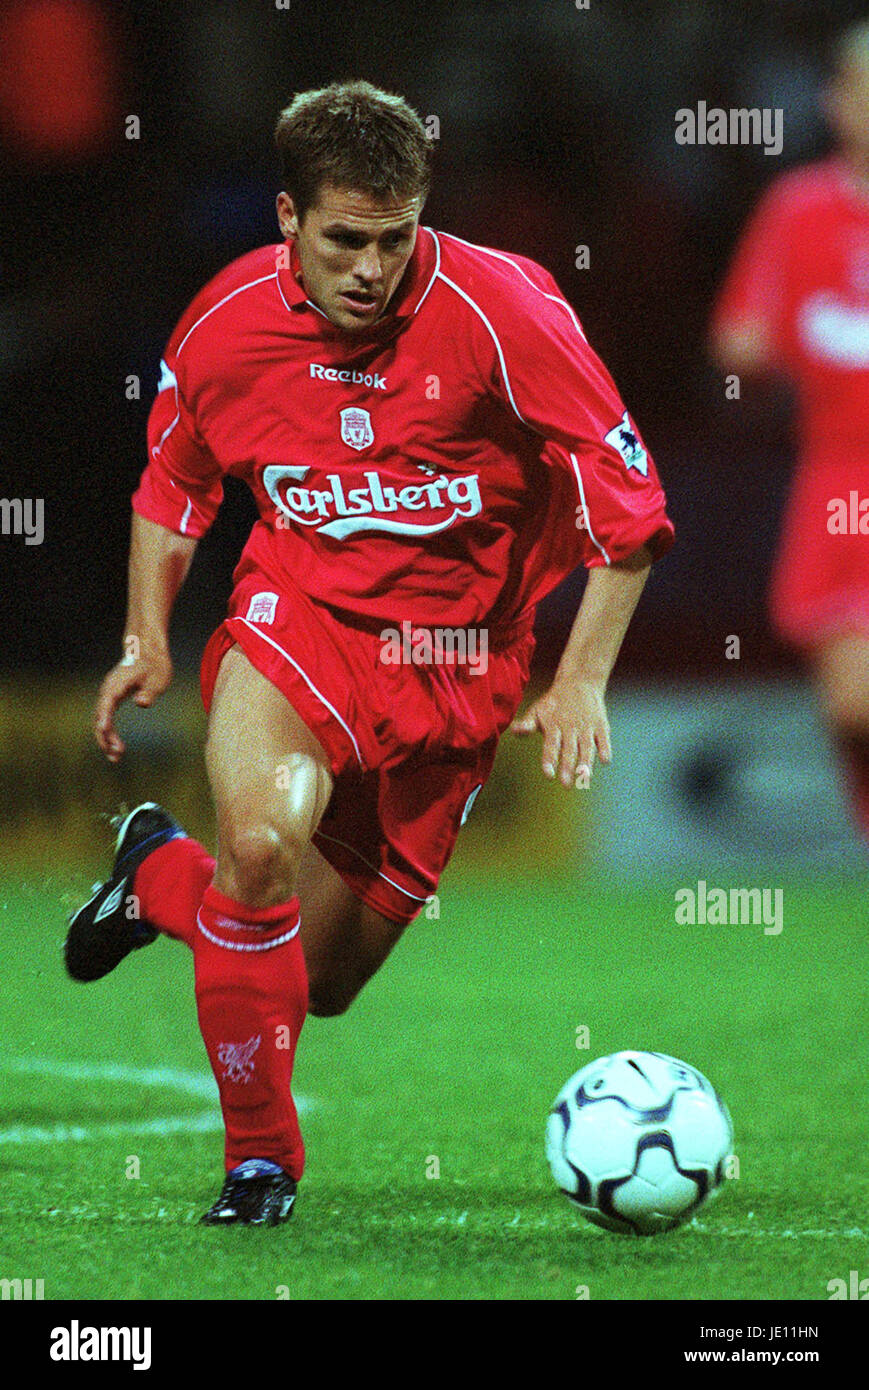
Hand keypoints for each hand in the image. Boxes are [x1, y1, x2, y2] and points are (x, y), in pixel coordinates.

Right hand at [94, 643, 172, 762]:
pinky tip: (116, 747)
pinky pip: (106, 719)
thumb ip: (150, 691)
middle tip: (117, 755)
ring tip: (116, 758)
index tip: (105, 731)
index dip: (104, 718)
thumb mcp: (158, 678)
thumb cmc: (154, 664)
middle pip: (100, 716)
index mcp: (117, 684)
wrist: (146, 651)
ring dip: (106, 739)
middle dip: (105, 737)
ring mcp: (108, 695)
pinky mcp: (112, 699)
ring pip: (101, 720)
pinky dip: (109, 733)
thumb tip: (141, 703)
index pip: (107, 703)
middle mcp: (108, 690)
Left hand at [510, 677, 611, 786]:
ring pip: (587, 746)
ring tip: (585, 778)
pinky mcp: (601, 724)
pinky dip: (605, 748)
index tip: (549, 774)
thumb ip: (527, 724)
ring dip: (586, 763)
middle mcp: (570, 726)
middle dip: (567, 767)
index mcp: (554, 725)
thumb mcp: (538, 710)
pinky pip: (604, 738)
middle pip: (569, 749)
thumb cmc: (554, 702)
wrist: (580, 681)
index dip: (549, 759)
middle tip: (565, 784)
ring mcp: (587, 726)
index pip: (551, 744)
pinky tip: (605, 760)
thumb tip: (515, 730)